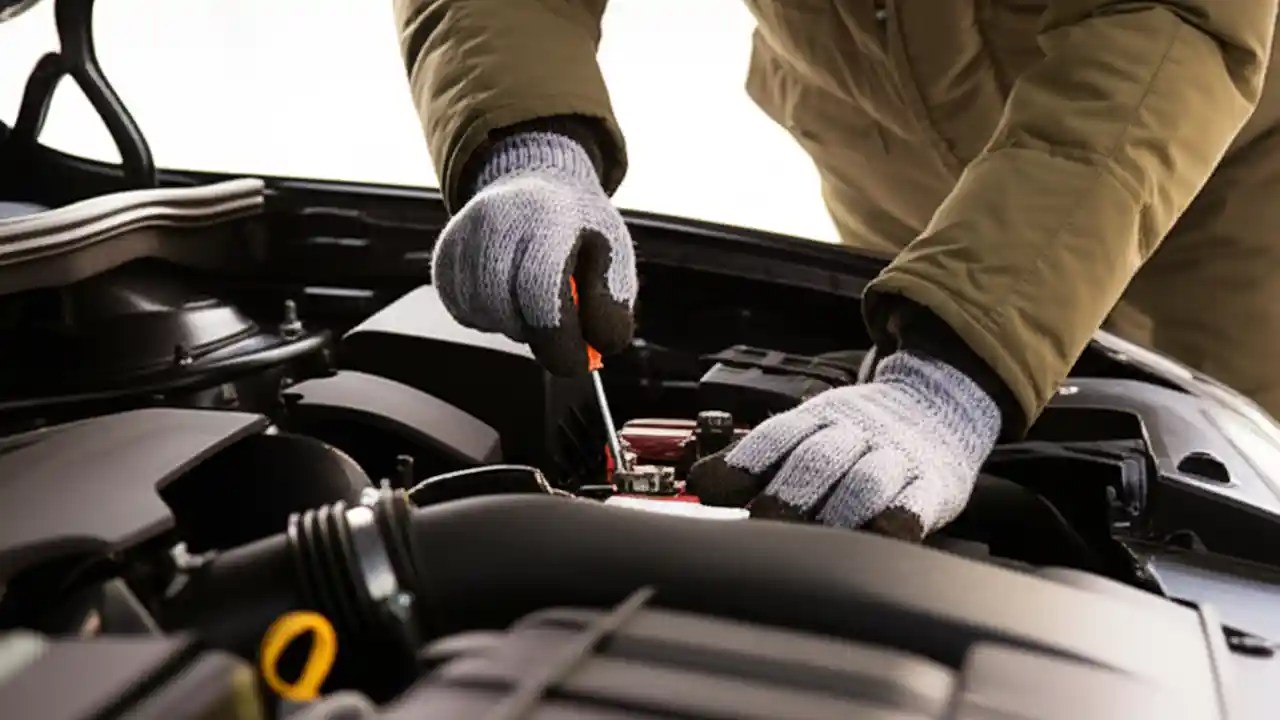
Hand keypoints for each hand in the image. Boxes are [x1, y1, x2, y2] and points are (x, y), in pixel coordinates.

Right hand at [431, 132, 636, 375]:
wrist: (534, 182)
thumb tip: (602, 345)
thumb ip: (610, 301)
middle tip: (561, 319)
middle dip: (540, 333)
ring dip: (515, 323)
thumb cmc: (577, 223)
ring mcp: (461, 240)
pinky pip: (465, 313)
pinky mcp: (442, 259)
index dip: (560, 341)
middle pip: (508, 312)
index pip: (541, 294)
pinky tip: (510, 291)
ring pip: (485, 317)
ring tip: (535, 292)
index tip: (577, 362)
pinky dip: (491, 316)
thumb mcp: (615, 252)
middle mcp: (494, 223)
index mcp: (546, 217)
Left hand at [686, 350, 1000, 540]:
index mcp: (821, 418)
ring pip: (865, 482)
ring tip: (810, 542)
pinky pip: (914, 504)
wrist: (941, 401)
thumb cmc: (862, 431)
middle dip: (785, 493)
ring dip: (834, 512)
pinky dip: (894, 522)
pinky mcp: (933, 486)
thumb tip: (697, 482)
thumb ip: (762, 458)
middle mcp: (857, 434)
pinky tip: (876, 538)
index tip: (710, 488)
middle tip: (759, 522)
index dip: (743, 461)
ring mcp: (896, 459)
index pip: (778, 435)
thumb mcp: (812, 428)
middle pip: (817, 459)